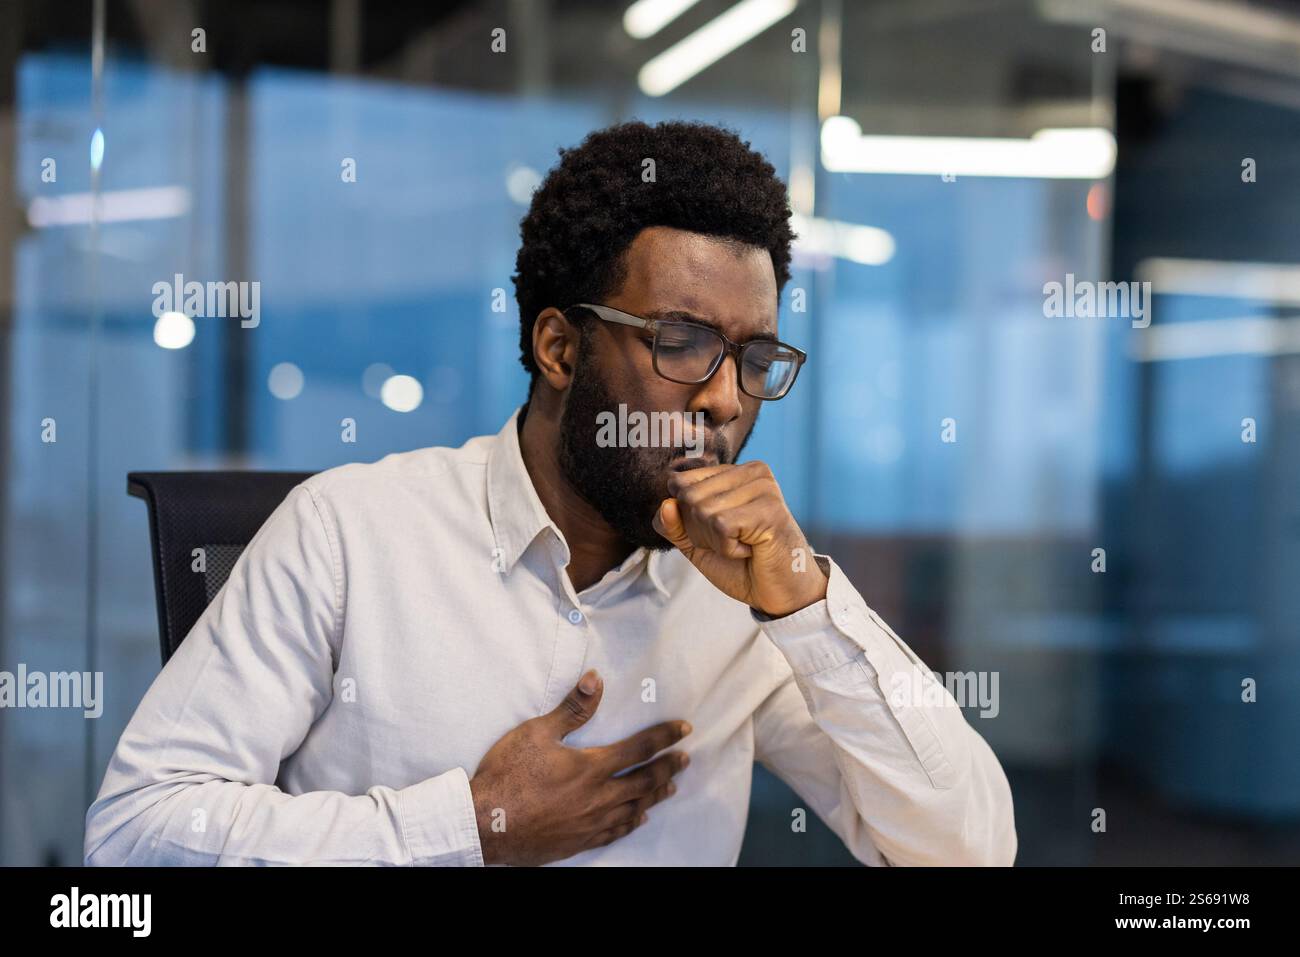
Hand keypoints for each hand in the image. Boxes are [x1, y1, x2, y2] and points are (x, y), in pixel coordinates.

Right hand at [468, 670, 689, 865]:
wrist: (486, 824)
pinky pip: (615, 831)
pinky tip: (637, 819)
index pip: (640, 748)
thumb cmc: (508, 775)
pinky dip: (631, 822)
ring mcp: (590, 822)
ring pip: (634, 808)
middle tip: (685, 759)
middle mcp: (598, 797)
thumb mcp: (537, 732)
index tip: (684, 730)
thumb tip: (595, 680)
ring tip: (670, 788)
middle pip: (644, 781)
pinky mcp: (579, 840)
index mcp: (591, 767)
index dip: (665, 737)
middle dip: (667, 768)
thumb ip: (572, 708)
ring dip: (655, 795)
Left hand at [652, 461, 827, 617]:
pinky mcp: (769, 509)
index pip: (680, 483)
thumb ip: (674, 525)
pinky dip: (729, 548)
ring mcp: (763, 488)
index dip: (688, 519)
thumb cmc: (741, 566)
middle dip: (702, 531)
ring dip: (717, 542)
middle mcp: (751, 472)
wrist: (778, 595)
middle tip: (735, 541)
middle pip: (689, 497)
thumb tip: (665, 505)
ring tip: (746, 545)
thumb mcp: (697, 544)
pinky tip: (752, 549)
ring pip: (704, 511)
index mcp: (734, 472)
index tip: (720, 532)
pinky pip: (721, 526)